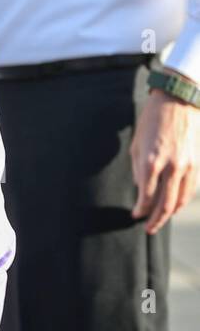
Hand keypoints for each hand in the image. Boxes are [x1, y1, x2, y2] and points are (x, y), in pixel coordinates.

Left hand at [130, 85, 199, 234]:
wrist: (178, 102)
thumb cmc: (151, 122)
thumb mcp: (137, 144)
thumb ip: (138, 170)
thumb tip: (140, 189)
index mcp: (151, 162)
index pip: (146, 196)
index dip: (140, 209)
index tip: (135, 215)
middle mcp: (170, 167)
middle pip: (164, 203)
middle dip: (155, 219)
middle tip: (147, 228)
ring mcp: (187, 166)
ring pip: (180, 199)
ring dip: (169, 214)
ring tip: (160, 221)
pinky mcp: (197, 164)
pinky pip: (190, 189)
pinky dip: (182, 201)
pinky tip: (175, 207)